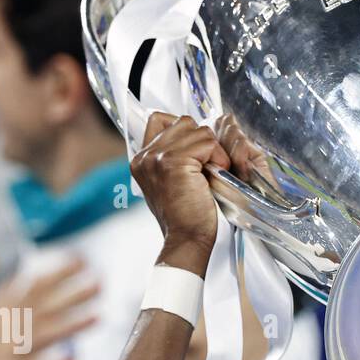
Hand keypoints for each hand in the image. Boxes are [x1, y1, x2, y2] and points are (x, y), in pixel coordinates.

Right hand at [0, 259, 98, 359]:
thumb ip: (6, 297)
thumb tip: (5, 263)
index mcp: (2, 310)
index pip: (33, 285)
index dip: (57, 272)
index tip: (82, 260)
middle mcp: (4, 326)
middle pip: (40, 306)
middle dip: (69, 292)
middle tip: (100, 281)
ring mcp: (3, 351)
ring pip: (40, 336)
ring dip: (69, 326)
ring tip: (97, 317)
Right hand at [130, 113, 230, 264]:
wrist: (186, 240)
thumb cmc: (185, 218)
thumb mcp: (170, 184)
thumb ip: (172, 160)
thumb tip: (191, 138)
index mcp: (141, 160)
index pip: (159, 119)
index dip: (185, 130)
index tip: (198, 153)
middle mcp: (146, 156)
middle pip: (183, 122)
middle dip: (203, 141)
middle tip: (209, 166)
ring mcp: (158, 157)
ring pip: (197, 130)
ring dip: (213, 150)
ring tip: (212, 173)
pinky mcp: (174, 162)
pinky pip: (207, 142)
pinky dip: (218, 157)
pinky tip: (215, 176)